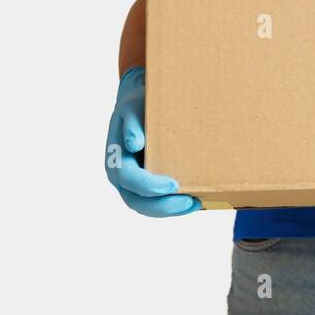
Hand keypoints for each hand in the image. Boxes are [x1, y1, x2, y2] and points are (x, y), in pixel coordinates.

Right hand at [105, 67, 201, 216]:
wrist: (144, 106)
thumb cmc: (140, 105)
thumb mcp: (134, 106)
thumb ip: (132, 121)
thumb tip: (134, 143)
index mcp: (116, 158)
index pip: (127, 177)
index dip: (148, 185)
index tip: (172, 184)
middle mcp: (123, 176)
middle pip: (137, 201)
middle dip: (163, 206)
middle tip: (190, 202)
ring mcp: (136, 184)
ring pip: (149, 207)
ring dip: (172, 209)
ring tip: (197, 203)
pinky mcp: (151, 186)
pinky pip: (160, 202)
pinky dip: (176, 205)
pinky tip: (198, 201)